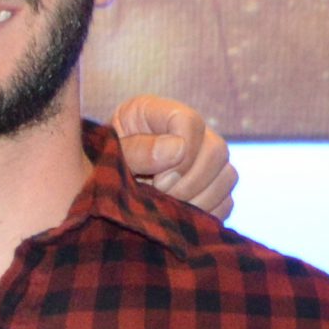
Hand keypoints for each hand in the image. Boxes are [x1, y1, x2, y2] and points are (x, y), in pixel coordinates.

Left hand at [112, 95, 234, 223]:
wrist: (101, 186)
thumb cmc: (102, 163)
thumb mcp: (111, 152)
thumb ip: (138, 150)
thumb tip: (177, 150)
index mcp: (160, 113)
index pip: (191, 122)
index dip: (181, 152)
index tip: (158, 179)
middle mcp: (191, 133)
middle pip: (217, 150)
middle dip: (190, 181)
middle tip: (162, 195)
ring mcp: (204, 161)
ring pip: (227, 176)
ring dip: (199, 199)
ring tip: (168, 207)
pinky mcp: (211, 189)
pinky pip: (226, 202)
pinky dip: (207, 213)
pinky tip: (179, 215)